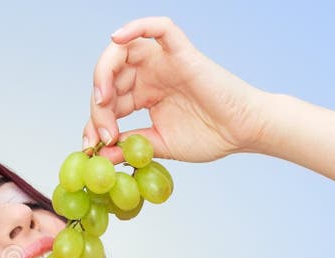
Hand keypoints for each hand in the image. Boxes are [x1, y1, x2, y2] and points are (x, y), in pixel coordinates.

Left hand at [84, 17, 267, 163]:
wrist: (242, 133)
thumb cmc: (208, 137)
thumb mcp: (158, 145)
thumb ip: (130, 145)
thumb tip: (99, 154)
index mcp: (143, 95)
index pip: (107, 101)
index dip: (94, 122)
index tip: (92, 147)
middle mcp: (149, 75)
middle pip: (109, 78)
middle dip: (98, 106)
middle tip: (102, 131)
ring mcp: (164, 62)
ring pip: (123, 50)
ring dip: (104, 71)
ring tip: (103, 99)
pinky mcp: (182, 53)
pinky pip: (160, 28)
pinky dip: (137, 26)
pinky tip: (117, 37)